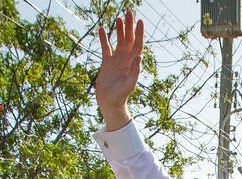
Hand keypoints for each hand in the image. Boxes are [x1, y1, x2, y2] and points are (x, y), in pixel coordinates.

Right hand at [96, 8, 143, 127]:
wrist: (110, 103)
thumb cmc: (122, 96)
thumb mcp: (130, 84)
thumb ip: (135, 70)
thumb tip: (140, 56)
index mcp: (133, 63)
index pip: (138, 44)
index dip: (139, 33)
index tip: (140, 21)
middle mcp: (126, 59)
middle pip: (129, 39)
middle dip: (129, 26)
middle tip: (129, 12)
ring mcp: (116, 60)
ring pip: (118, 41)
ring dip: (119, 30)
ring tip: (119, 18)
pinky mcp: (107, 63)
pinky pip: (106, 48)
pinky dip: (104, 38)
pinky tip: (101, 29)